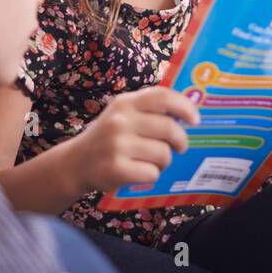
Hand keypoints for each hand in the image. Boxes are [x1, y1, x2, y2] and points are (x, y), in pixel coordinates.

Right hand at [67, 87, 200, 193]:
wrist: (76, 162)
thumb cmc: (108, 137)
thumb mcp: (122, 115)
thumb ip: (149, 110)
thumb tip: (188, 115)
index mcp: (125, 103)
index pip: (163, 96)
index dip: (184, 107)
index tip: (195, 120)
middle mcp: (120, 121)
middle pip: (169, 128)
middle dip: (180, 141)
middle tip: (179, 147)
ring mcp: (117, 145)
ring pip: (163, 154)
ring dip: (164, 162)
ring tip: (152, 161)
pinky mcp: (116, 169)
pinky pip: (152, 173)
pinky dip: (151, 176)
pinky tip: (139, 172)